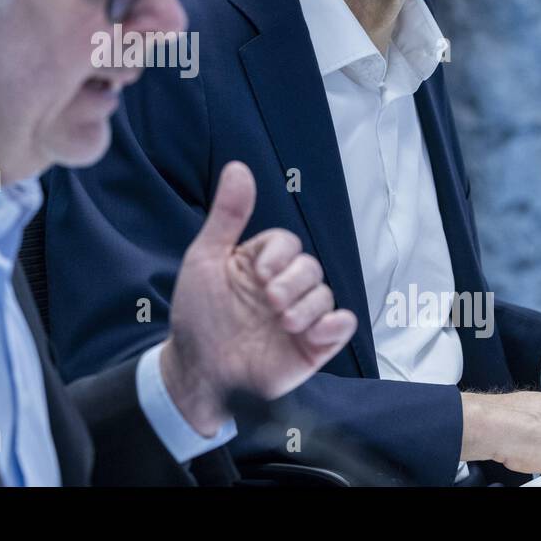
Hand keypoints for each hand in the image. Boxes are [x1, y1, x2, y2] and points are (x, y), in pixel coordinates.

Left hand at [159, 161, 357, 435]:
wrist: (198, 373)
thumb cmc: (198, 316)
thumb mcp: (206, 260)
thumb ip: (227, 216)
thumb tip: (238, 167)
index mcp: (259, 264)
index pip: (287, 243)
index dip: (279, 254)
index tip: (259, 272)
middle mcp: (282, 288)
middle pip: (310, 267)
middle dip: (293, 281)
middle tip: (270, 301)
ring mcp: (300, 318)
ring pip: (326, 295)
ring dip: (308, 305)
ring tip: (282, 322)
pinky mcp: (313, 347)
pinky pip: (342, 326)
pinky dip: (335, 325)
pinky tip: (311, 333)